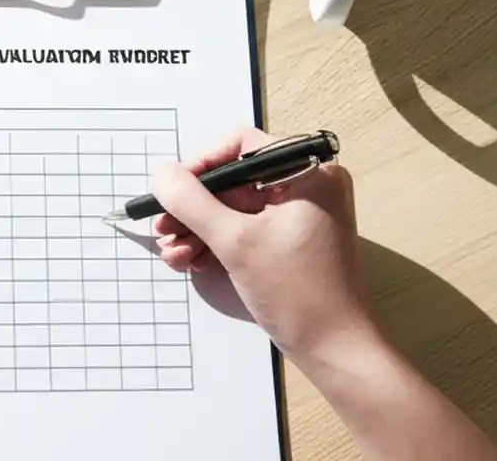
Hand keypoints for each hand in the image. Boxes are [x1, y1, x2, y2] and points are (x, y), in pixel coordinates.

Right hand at [150, 127, 378, 359]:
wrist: (335, 350)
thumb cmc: (298, 292)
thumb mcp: (235, 242)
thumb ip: (192, 203)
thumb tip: (161, 174)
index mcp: (308, 173)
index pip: (241, 146)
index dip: (201, 165)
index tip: (173, 192)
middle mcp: (306, 187)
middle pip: (232, 181)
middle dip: (193, 208)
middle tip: (163, 228)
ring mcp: (297, 217)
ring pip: (231, 209)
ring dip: (197, 229)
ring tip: (175, 254)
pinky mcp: (287, 243)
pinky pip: (242, 230)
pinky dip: (215, 243)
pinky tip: (192, 261)